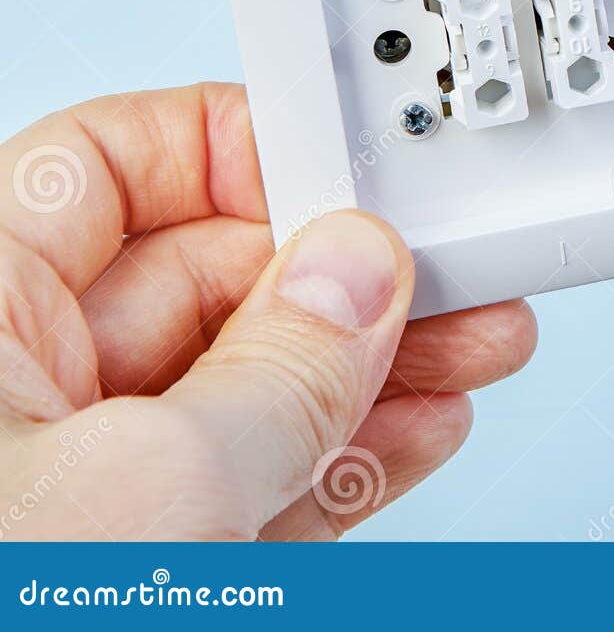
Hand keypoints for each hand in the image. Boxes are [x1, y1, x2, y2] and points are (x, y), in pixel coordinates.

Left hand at [0, 83, 534, 539]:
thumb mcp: (143, 488)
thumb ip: (275, 370)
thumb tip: (359, 273)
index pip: (105, 166)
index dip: (238, 146)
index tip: (350, 161)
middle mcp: (25, 390)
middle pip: (212, 279)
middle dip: (352, 274)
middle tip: (459, 262)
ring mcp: (85, 481)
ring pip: (257, 386)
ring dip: (383, 365)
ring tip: (482, 342)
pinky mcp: (151, 553)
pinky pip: (263, 477)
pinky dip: (352, 451)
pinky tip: (425, 421)